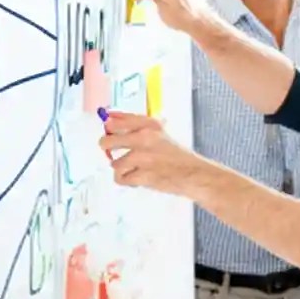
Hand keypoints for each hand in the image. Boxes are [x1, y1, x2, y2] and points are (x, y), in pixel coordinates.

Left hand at [99, 112, 213, 196]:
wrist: (192, 174)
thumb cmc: (177, 155)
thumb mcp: (160, 133)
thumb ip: (137, 125)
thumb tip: (111, 118)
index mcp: (149, 124)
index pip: (117, 119)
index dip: (109, 124)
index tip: (108, 127)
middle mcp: (144, 137)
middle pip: (107, 140)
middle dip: (107, 146)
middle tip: (111, 150)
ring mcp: (142, 157)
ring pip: (114, 163)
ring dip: (122, 168)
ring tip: (136, 168)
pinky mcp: (142, 175)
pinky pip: (121, 178)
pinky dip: (128, 181)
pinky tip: (138, 177)